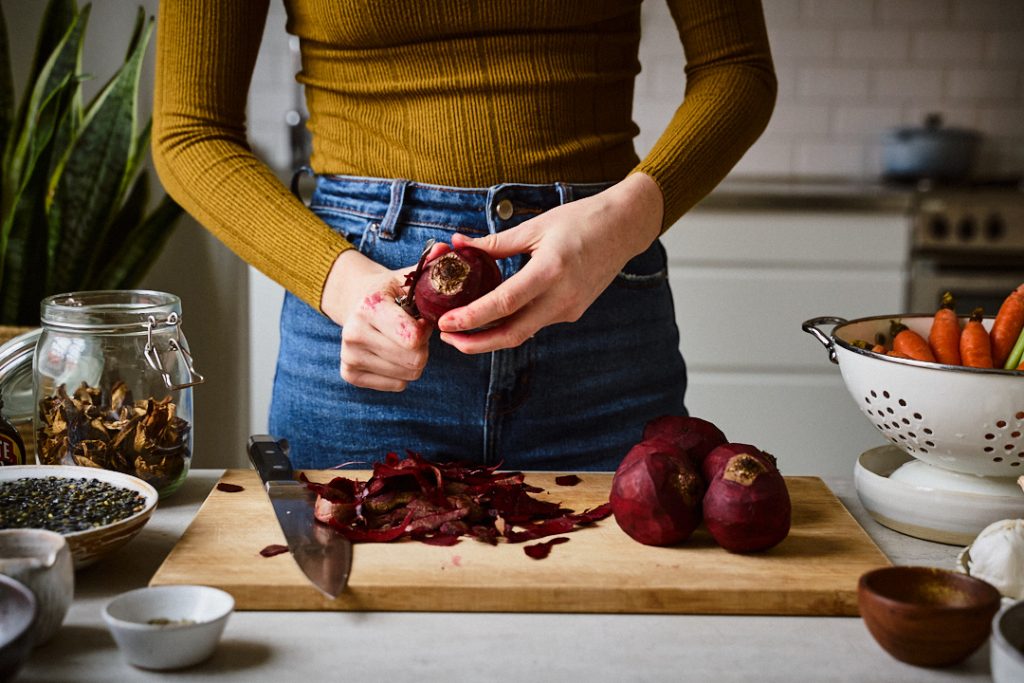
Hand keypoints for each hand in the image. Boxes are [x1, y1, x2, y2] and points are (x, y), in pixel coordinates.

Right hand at [320, 243, 448, 390]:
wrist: (355, 301)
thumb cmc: (391, 291)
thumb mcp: (408, 275)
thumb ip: (431, 264)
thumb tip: (449, 248)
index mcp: (370, 306)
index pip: (412, 338)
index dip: (426, 329)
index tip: (420, 317)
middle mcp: (354, 332)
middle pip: (415, 360)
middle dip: (422, 346)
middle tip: (414, 330)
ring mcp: (349, 355)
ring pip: (408, 375)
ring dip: (414, 359)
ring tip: (402, 339)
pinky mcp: (349, 373)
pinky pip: (397, 385)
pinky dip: (402, 372)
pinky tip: (392, 352)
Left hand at [436, 172, 663, 353]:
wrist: (623, 229)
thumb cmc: (580, 221)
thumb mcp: (535, 227)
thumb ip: (495, 243)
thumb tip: (459, 243)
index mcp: (550, 270)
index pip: (504, 304)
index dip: (472, 317)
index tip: (447, 323)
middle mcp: (562, 297)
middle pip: (512, 334)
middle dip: (475, 343)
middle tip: (447, 337)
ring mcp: (569, 309)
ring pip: (522, 332)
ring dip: (490, 336)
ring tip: (461, 330)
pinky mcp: (572, 312)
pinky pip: (535, 323)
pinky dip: (510, 323)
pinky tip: (491, 317)